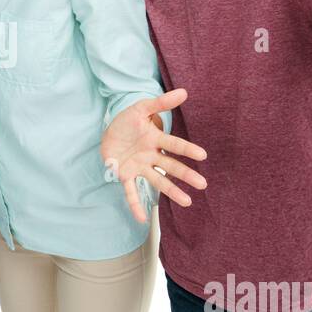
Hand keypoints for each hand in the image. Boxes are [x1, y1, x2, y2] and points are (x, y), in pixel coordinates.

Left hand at [101, 88, 206, 223]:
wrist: (108, 132)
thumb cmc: (127, 121)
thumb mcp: (141, 109)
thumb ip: (161, 103)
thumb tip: (184, 92)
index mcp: (155, 140)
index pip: (174, 145)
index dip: (187, 150)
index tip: (202, 155)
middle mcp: (151, 156)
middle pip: (170, 166)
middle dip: (186, 175)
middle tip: (203, 184)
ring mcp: (139, 167)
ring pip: (157, 181)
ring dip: (171, 191)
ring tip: (187, 202)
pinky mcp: (125, 175)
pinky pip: (131, 192)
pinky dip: (136, 204)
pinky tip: (142, 218)